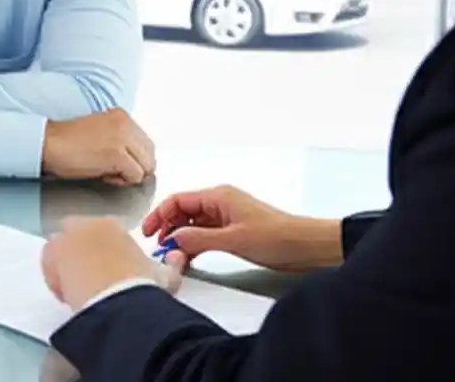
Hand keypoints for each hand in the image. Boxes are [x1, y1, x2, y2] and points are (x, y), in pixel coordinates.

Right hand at [42, 109, 155, 185]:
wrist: (48, 143)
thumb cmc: (67, 142)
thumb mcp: (99, 132)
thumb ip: (119, 140)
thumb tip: (135, 161)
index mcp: (122, 116)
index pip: (145, 143)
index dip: (134, 159)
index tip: (116, 163)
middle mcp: (126, 124)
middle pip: (150, 155)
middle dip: (136, 167)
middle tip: (115, 172)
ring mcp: (122, 139)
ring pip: (146, 167)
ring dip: (130, 175)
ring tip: (109, 173)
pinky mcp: (118, 155)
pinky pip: (135, 176)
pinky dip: (122, 181)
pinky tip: (105, 176)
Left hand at [42, 216, 181, 311]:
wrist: (119, 298)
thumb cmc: (140, 285)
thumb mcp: (164, 275)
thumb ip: (171, 264)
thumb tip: (178, 258)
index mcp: (111, 225)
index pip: (101, 233)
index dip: (103, 253)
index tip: (107, 270)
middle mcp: (86, 225)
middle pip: (76, 236)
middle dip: (80, 253)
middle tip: (90, 278)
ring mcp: (66, 238)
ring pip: (59, 248)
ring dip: (66, 264)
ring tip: (79, 287)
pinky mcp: (52, 254)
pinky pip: (48, 263)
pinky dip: (55, 276)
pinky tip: (67, 292)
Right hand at [141, 185, 342, 272]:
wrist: (306, 247)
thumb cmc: (277, 237)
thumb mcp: (233, 239)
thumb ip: (199, 239)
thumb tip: (172, 240)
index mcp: (218, 196)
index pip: (178, 200)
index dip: (159, 215)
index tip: (148, 233)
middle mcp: (220, 203)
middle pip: (182, 211)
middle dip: (167, 227)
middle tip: (158, 247)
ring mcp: (226, 217)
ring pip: (192, 224)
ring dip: (180, 238)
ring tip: (172, 256)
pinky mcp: (233, 232)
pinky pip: (204, 235)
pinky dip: (194, 244)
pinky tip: (189, 257)